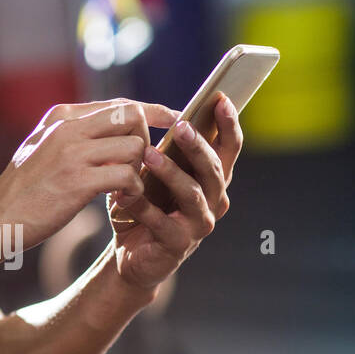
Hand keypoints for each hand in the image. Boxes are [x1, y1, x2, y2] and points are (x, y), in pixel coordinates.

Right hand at [0, 98, 178, 252]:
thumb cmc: (21, 190)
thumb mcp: (41, 148)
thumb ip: (72, 133)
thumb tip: (109, 123)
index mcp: (61, 116)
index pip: (119, 103)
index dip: (152, 110)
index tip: (174, 119)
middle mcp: (68, 128)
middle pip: (132, 117)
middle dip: (146, 141)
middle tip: (140, 167)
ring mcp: (72, 154)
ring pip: (134, 147)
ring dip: (140, 171)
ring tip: (128, 189)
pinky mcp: (78, 182)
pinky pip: (127, 176)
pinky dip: (134, 190)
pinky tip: (123, 201)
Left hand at [107, 93, 243, 292]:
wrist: (133, 254)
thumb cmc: (147, 207)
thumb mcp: (155, 175)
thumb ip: (162, 150)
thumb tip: (156, 114)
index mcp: (213, 179)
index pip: (229, 147)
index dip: (229, 124)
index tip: (221, 99)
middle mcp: (215, 201)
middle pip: (214, 169)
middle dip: (198, 146)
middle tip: (182, 127)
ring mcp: (200, 224)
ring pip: (192, 193)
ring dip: (171, 172)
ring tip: (148, 154)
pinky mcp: (179, 244)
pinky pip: (162, 221)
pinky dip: (143, 206)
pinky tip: (125, 194)